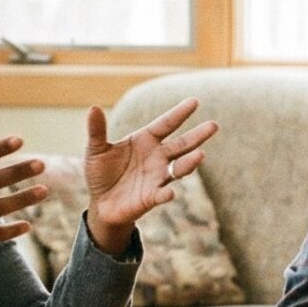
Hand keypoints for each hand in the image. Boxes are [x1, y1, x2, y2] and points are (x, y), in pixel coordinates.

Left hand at [82, 98, 219, 253]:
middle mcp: (157, 157)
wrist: (101, 204)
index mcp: (146, 141)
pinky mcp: (152, 198)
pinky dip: (166, 193)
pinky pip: (162, 194)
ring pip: (179, 169)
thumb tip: (93, 108)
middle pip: (182, 145)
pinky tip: (170, 192)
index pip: (166, 124)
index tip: (194, 101)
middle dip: (197, 136)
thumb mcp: (96, 150)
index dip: (179, 114)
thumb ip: (97, 131)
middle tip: (214, 126)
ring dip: (190, 163)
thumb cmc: (101, 173)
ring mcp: (158, 177)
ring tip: (201, 155)